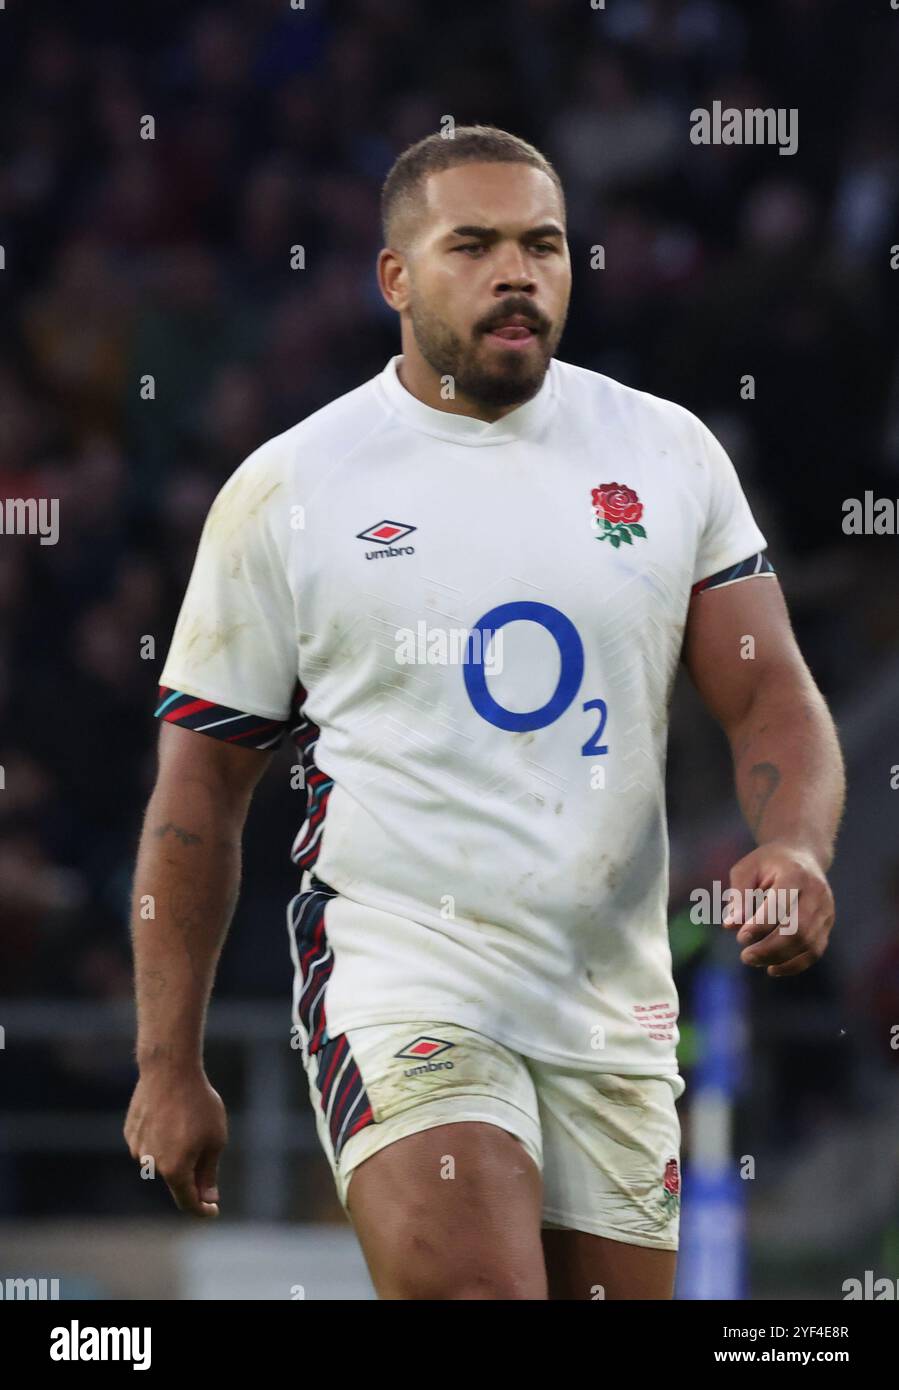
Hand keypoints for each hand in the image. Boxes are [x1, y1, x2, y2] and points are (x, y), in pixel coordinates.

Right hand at [124, 1067, 226, 1216]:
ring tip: (186, 1119)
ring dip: (175, 1150)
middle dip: (191, 1170)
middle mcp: (151, 1164)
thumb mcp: (215, 1139)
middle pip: (175, 1178)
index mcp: (174, 1170)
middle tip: (205, 1142)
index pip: (187, 1202)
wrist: (169, 1069)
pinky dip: (161, 1137)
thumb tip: (207, 1198)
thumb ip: (209, 1173)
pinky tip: (168, 1114)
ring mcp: (137, 1148)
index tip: (212, 1211)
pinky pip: (150, 1143)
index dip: (202, 1210)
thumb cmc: (198, 1103)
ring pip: (161, 1159)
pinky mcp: (130, 1133)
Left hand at [722, 841, 834, 977]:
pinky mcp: (828, 924)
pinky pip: (815, 951)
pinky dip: (794, 965)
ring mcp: (826, 910)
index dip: (760, 926)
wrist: (802, 856)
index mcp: (795, 874)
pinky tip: (772, 969)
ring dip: (779, 959)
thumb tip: (731, 925)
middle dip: (770, 948)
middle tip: (745, 957)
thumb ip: (739, 896)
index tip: (740, 937)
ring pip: (808, 944)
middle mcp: (816, 893)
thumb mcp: (746, 869)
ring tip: (754, 961)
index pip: (780, 906)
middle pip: (798, 930)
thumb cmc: (768, 863)